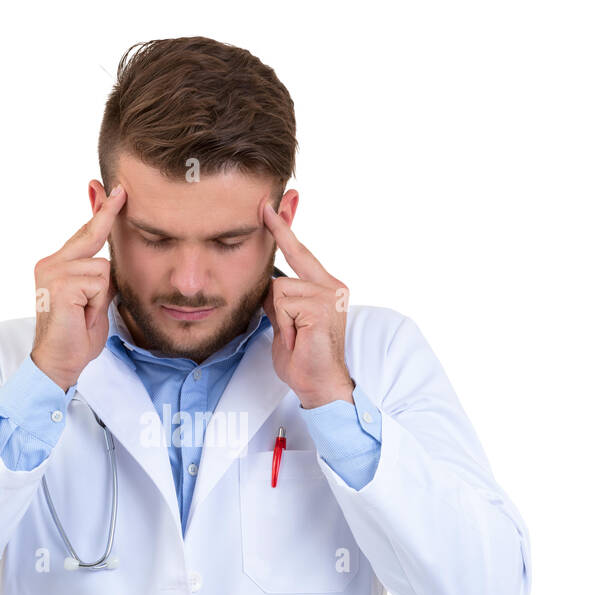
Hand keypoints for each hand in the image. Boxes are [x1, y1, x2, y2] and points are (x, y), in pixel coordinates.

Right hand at [30, 183, 127, 390]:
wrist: (58, 362)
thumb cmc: (77, 335)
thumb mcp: (93, 299)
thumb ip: (98, 275)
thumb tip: (109, 257)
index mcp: (55, 265)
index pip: (83, 234)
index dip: (99, 211)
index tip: (110, 189)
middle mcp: (50, 263)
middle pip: (91, 236)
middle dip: (107, 215)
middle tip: (122, 190)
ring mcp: (53, 272)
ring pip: (103, 268)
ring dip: (102, 296)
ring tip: (86, 314)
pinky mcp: (61, 284)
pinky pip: (99, 283)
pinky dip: (97, 304)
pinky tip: (83, 316)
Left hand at [259, 199, 354, 407]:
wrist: (319, 383)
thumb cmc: (304, 358)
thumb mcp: (285, 323)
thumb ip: (279, 300)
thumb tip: (267, 282)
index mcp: (325, 287)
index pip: (300, 252)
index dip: (284, 230)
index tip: (270, 206)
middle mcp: (331, 285)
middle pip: (287, 269)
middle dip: (279, 277)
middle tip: (276, 256)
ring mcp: (329, 294)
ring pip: (279, 290)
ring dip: (280, 318)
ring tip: (296, 337)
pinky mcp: (323, 305)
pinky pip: (284, 304)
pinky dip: (285, 325)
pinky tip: (299, 338)